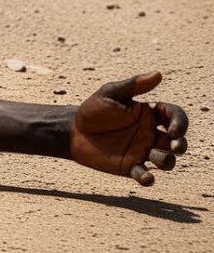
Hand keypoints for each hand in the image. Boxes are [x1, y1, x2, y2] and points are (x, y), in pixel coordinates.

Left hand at [71, 72, 187, 185]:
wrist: (72, 130)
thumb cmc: (93, 109)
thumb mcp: (111, 93)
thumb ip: (133, 86)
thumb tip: (158, 74)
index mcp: (149, 115)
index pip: (175, 117)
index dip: (180, 123)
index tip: (174, 129)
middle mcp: (150, 134)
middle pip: (177, 141)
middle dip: (180, 144)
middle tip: (174, 145)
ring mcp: (141, 151)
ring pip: (166, 160)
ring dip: (166, 161)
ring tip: (154, 157)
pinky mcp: (129, 166)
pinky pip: (144, 176)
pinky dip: (148, 179)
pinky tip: (145, 177)